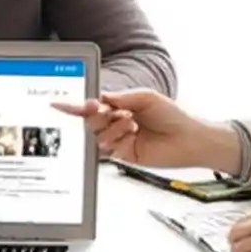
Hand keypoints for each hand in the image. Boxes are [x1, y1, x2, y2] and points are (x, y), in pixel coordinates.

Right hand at [52, 89, 200, 166]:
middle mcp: (117, 124)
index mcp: (120, 107)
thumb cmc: (173, 115)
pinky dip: (119, 140)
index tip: (60, 104)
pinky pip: (110, 149)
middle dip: (97, 115)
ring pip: (98, 135)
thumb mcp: (146, 97)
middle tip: (108, 110)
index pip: (92, 106)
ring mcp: (120, 140)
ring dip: (112, 127)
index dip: (75, 106)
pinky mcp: (125, 155)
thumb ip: (121, 97)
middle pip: (91, 121)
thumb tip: (101, 97)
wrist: (190, 138)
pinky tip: (132, 136)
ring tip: (131, 123)